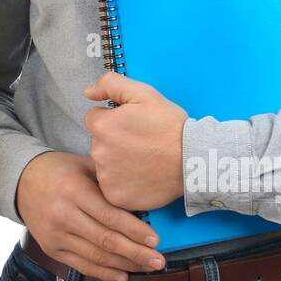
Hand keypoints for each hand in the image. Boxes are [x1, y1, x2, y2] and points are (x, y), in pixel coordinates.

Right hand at [14, 152, 164, 280]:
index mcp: (74, 191)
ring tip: (146, 267)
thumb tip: (142, 200)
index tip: (155, 239)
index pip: (109, 215)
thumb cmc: (58, 170)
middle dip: (136, 253)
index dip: (134, 230)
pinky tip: (123, 274)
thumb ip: (109, 182)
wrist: (20, 181)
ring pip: (96, 256)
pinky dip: (104, 272)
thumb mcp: (83, 165)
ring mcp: (56, 235)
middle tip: (158, 260)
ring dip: (125, 264)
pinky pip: (82, 265)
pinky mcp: (52, 248)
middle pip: (105, 240)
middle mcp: (63, 215)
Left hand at [83, 72, 187, 211]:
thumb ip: (111, 84)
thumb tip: (88, 92)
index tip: (132, 125)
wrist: (192, 159)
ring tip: (143, 160)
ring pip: (104, 165)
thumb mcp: (144, 93)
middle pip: (98, 143)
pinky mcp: (115, 196)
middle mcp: (98, 152)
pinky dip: (123, 183)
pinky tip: (141, 176)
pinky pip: (112, 186)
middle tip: (140, 143)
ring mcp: (106, 177)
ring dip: (117, 162)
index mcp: (102, 126)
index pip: (94, 119)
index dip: (113, 119)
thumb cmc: (169, 125)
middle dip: (114, 141)